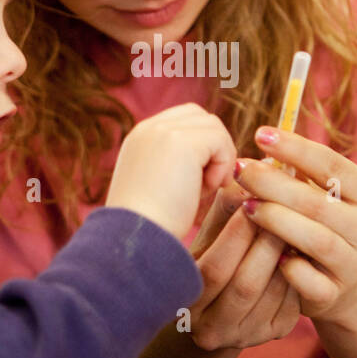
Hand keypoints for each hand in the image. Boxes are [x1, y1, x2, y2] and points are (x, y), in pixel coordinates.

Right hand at [106, 104, 236, 239]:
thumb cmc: (151, 226)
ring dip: (219, 158)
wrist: (135, 239)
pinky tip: (207, 191)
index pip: (185, 119)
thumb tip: (212, 159)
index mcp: (140, 137)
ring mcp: (162, 131)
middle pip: (202, 118)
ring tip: (206, 190)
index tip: (198, 180)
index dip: (203, 145)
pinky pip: (219, 140)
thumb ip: (176, 163)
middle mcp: (148, 128)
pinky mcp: (181, 143)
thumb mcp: (158, 185)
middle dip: (214, 148)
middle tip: (208, 185)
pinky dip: (222, 165)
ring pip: (213, 126)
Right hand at [182, 180, 301, 354]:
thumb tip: (251, 167)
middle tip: (287, 205)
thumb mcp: (209, 235)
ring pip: (273, 293)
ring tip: (302, 219)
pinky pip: (291, 302)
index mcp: (186, 302)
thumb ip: (226, 207)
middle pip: (246, 283)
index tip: (254, 196)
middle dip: (267, 241)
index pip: (213, 267)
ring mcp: (243, 335)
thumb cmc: (212, 256)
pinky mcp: (273, 334)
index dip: (235, 232)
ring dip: (288, 254)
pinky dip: (299, 271)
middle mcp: (210, 328)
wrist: (221, 307)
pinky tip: (304, 245)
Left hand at [231, 126, 356, 323]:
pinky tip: (269, 254)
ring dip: (277, 220)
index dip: (295, 148)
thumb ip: (297, 173)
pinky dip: (289, 268)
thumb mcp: (319, 194)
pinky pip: (309, 280)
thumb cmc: (320, 222)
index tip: (260, 134)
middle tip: (241, 170)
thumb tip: (259, 152)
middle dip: (274, 183)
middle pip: (319, 202)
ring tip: (246, 206)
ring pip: (316, 239)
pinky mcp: (335, 294)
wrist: (336, 279)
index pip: (333, 165)